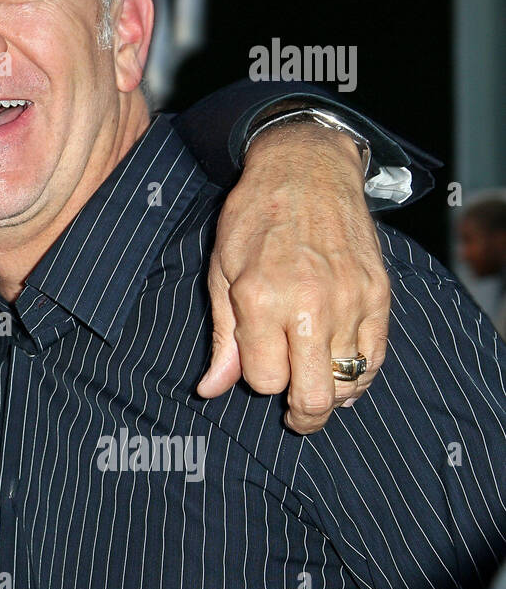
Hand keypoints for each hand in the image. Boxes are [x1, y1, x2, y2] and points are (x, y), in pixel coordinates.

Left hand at [197, 123, 389, 433]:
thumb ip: (222, 338)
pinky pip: (374, 359)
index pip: (265, 380)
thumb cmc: (254, 220)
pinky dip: (358, 374)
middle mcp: (308, 305)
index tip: (257, 364)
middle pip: (312, 396)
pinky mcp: (378, 294)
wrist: (306, 172)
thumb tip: (209, 390)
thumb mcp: (221, 274)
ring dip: (330, 392)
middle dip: (301, 414)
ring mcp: (349, 301)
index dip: (259, 380)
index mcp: (260, 300)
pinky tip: (340, 367)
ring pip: (346, 382)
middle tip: (295, 416)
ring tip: (315, 382)